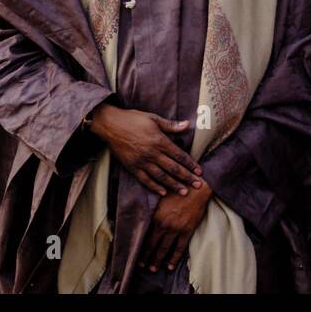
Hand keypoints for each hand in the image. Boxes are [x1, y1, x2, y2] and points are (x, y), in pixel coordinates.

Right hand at [88, 104, 202, 197]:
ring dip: (174, 185)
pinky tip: (163, 192)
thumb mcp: (154, 118)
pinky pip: (145, 180)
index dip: (191, 164)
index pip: (179, 155)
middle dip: (187, 177)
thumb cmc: (133, 119)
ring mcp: (141, 161)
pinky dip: (154, 187)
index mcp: (159, 141)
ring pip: (161, 176)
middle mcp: (152, 153)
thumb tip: (187, 124)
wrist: (110, 125)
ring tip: (184, 192)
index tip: (200, 172)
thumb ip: (171, 125)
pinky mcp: (132, 167)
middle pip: (173, 168)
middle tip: (198, 185)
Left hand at [140, 185, 212, 272]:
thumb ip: (153, 210)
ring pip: (164, 249)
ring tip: (152, 269)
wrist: (197, 188)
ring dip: (157, 260)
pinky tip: (170, 267)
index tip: (136, 255)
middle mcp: (164, 224)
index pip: (145, 236)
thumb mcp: (162, 198)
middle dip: (146, 257)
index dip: (140, 247)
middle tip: (142, 266)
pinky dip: (174, 258)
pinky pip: (180, 248)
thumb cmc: (179, 189)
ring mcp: (176, 229)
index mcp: (156, 216)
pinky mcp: (188, 231)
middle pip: (153, 245)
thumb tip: (144, 219)